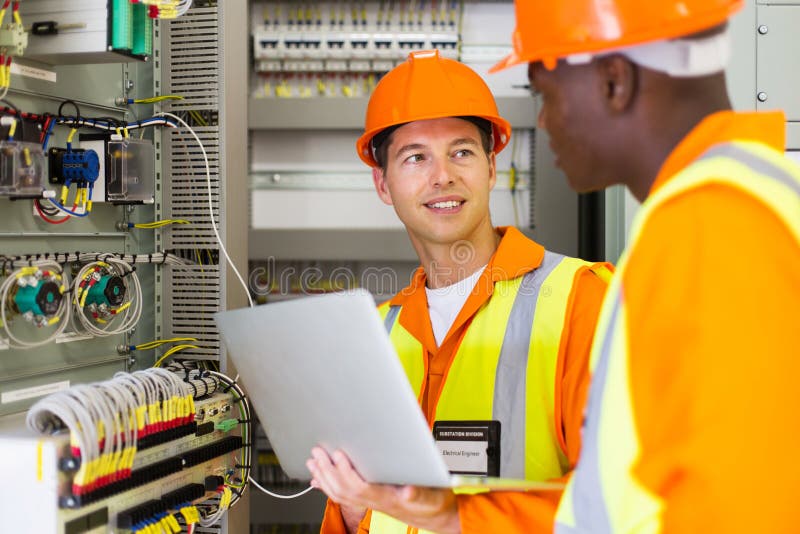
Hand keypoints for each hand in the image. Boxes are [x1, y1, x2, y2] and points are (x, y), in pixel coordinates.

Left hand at [307, 447, 460, 533]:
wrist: (435, 515)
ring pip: (340, 494)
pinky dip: (327, 486)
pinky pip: (343, 495)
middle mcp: (375, 502)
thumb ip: (420, 493)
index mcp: (387, 499)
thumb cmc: (434, 503)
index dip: (345, 472)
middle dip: (328, 471)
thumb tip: (409, 490)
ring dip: (324, 477)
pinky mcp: (369, 499)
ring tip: (314, 461)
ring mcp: (370, 502)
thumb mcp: (433, 496)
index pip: (360, 487)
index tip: (338, 454)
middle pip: (343, 490)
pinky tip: (318, 479)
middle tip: (317, 453)